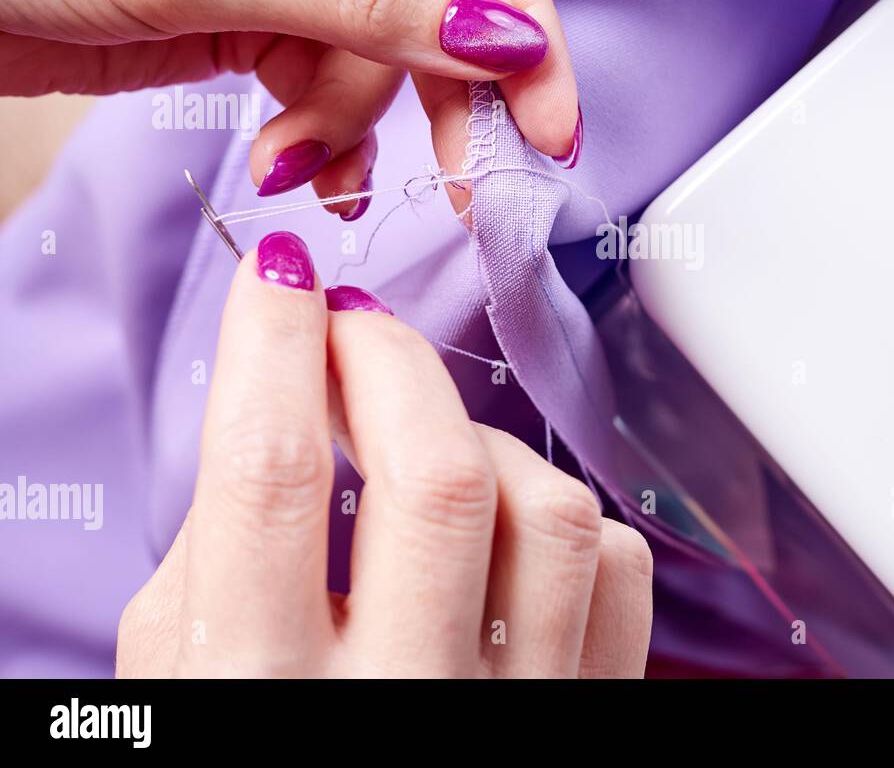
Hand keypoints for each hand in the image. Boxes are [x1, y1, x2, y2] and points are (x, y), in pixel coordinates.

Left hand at [0, 0, 579, 217]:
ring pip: (382, 55)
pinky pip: (327, 83)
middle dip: (451, 94)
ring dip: (355, 124)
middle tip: (475, 186)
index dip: (518, 23)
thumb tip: (500, 38)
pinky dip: (320, 134)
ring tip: (304, 170)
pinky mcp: (249, 14)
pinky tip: (299, 169)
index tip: (548, 123)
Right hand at [116, 231, 650, 676]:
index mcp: (260, 699)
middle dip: (390, 362)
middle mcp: (403, 707)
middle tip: (353, 328)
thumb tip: (283, 407)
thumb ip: (213, 565)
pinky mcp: (595, 711)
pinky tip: (510, 527)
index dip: (273, 348)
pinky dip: (569, 516)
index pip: (270, 478)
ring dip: (484, 442)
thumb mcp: (175, 692)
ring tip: (430, 446)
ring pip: (549, 511)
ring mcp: (521, 715)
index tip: (280, 279)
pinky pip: (618, 568)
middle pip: (434, 474)